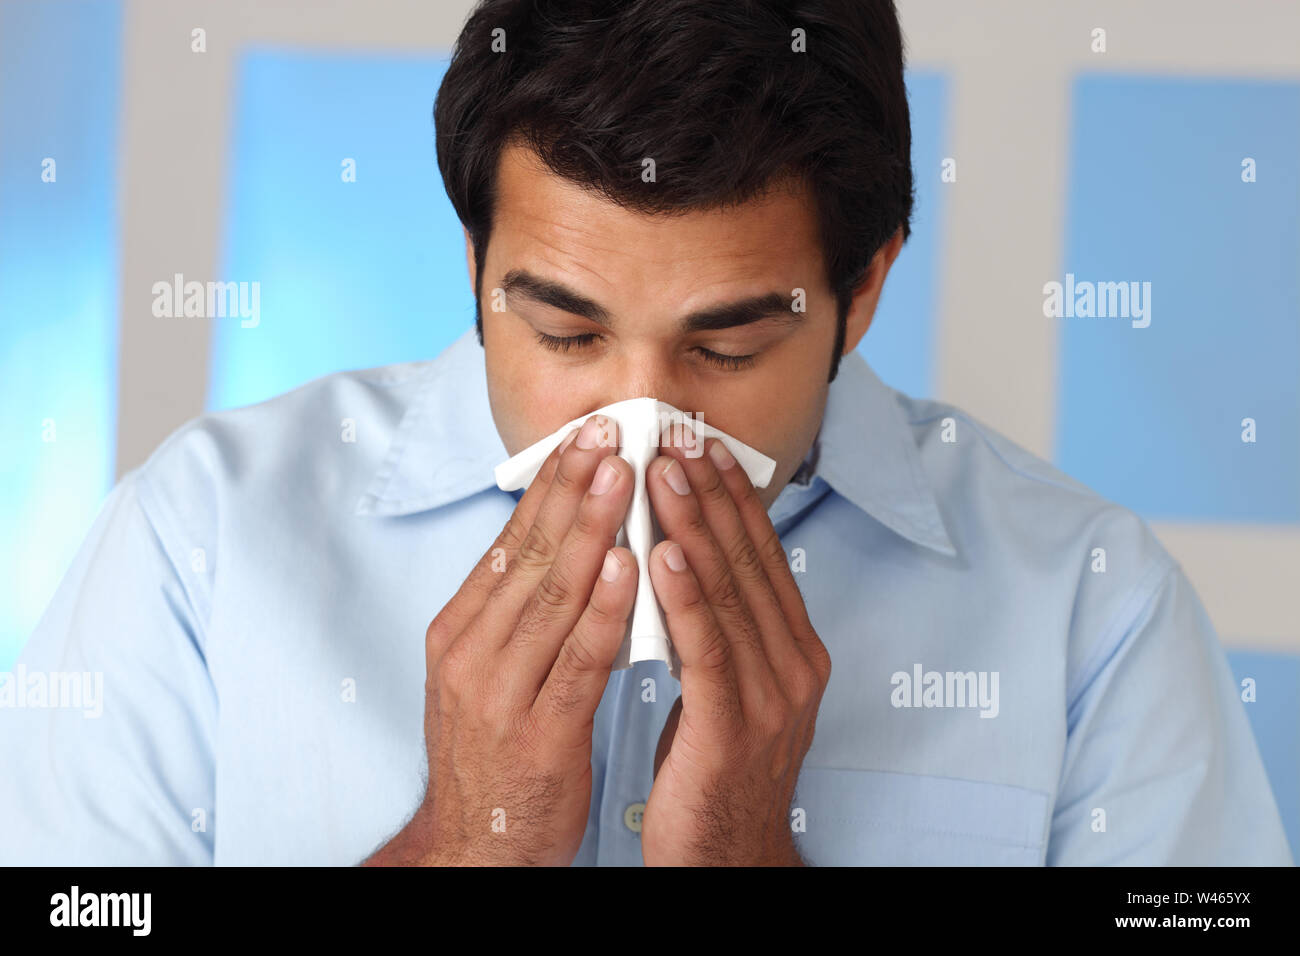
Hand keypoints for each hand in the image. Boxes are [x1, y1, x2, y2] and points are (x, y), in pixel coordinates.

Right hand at [364, 414, 635, 865]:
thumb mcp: (490, 673)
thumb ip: (521, 614)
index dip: (548, 486)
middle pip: (527, 554)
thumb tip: (563, 544)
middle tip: (608, 431)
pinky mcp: (539, 732)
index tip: (583, 436)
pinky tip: (627, 566)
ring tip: (622, 475)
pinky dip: (603, 608)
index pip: (509, 543)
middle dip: (571, 487)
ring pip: (551, 594)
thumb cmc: (496, 755)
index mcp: (459, 631)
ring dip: (589, 528)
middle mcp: (470, 653)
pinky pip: (577, 659)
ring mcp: (500, 692)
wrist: (476, 846)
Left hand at [640, 425, 830, 865]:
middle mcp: (794, 665)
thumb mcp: (725, 687)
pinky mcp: (733, 729)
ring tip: (662, 472)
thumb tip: (685, 563)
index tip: (700, 444)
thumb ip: (717, 629)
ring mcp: (771, 698)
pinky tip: (659, 556)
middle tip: (677, 434)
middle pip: (749, 562)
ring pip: (728, 595)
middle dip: (710, 493)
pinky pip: (707, 651)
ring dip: (693, 528)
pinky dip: (684, 598)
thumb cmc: (714, 770)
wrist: (726, 859)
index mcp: (794, 651)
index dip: (731, 497)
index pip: (761, 557)